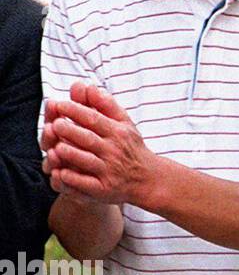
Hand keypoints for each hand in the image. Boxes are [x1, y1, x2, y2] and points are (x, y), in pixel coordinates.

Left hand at [40, 82, 156, 206]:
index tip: (60, 105)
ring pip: (87, 161)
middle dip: (71, 131)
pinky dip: (72, 179)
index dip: (76, 111)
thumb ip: (105, 104)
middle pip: (89, 139)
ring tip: (54, 147)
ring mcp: (109, 171)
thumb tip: (88, 85)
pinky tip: (59, 172)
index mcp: (118, 132)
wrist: (147, 178)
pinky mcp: (104, 189)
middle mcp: (114, 151)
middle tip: (55, 124)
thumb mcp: (124, 123)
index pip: (95, 119)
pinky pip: (86, 184)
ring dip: (70, 154)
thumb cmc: (130, 147)